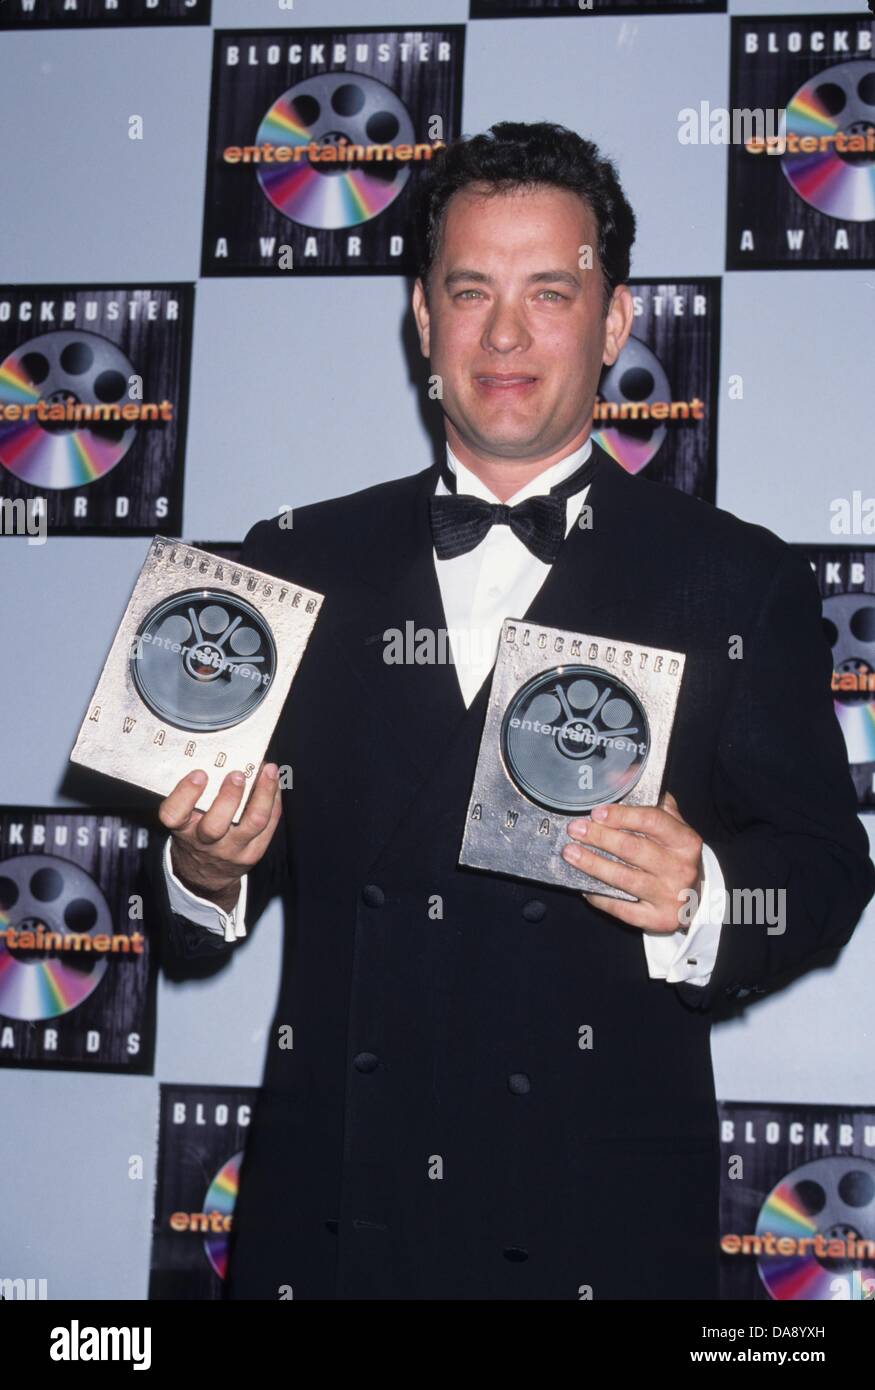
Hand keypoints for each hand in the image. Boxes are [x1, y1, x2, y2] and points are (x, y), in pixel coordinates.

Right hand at [158, 762, 282, 913]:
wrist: (205, 873)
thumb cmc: (195, 832)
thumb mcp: (185, 817)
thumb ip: (195, 793)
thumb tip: (221, 755)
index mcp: (182, 828)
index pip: (174, 815)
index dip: (186, 794)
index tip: (199, 773)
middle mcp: (204, 842)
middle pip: (215, 825)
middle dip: (229, 796)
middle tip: (238, 773)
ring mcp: (231, 850)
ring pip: (252, 823)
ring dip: (264, 793)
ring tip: (269, 771)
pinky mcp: (253, 854)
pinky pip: (269, 826)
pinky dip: (274, 801)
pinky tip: (275, 785)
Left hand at [561, 790, 703, 933]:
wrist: (693, 896)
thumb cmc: (674, 854)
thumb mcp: (670, 824)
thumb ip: (648, 801)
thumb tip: (616, 778)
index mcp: (686, 841)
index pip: (652, 821)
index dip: (622, 816)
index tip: (597, 812)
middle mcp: (681, 868)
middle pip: (633, 849)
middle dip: (599, 838)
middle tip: (575, 829)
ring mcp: (670, 896)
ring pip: (624, 879)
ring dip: (592, 864)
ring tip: (570, 853)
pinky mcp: (658, 919)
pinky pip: (622, 908)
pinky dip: (599, 896)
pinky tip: (583, 884)